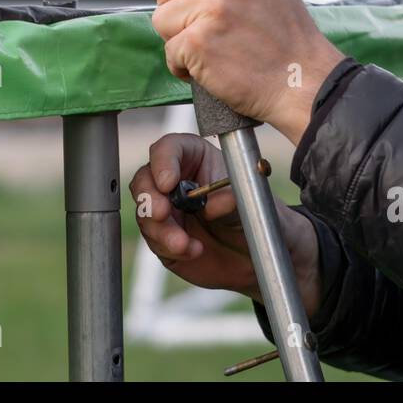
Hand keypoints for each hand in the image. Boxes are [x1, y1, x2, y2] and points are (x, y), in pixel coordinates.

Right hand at [129, 132, 322, 317]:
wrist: (258, 253)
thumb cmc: (256, 215)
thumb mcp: (250, 203)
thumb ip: (231, 201)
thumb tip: (212, 206)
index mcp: (194, 158)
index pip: (169, 149)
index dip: (163, 162)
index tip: (168, 183)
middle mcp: (175, 181)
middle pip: (145, 179)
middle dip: (149, 197)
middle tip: (161, 213)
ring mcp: (167, 209)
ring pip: (145, 213)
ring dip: (161, 229)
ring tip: (184, 243)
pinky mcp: (163, 237)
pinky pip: (154, 240)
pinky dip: (170, 247)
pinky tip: (194, 251)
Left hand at [152, 0, 345, 142]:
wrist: (303, 82)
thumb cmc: (285, 35)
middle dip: (181, 10)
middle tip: (216, 28)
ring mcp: (211, 8)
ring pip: (162, 18)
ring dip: (181, 38)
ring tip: (217, 47)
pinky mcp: (197, 42)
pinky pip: (169, 51)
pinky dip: (184, 65)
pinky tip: (214, 67)